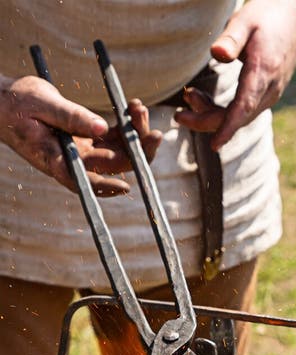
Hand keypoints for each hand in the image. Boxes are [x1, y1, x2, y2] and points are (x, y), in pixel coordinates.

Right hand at [0, 76, 161, 195]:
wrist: (5, 101)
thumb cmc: (16, 102)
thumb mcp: (41, 103)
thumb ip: (70, 116)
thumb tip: (101, 127)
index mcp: (55, 161)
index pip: (83, 181)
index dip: (105, 186)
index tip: (126, 186)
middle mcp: (73, 161)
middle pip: (111, 165)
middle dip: (136, 151)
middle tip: (155, 134)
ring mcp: (83, 152)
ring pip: (117, 151)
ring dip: (134, 134)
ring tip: (141, 108)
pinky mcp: (88, 139)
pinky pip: (114, 136)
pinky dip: (126, 124)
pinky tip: (134, 107)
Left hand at [174, 0, 295, 149]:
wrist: (295, 18)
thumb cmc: (267, 16)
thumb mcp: (246, 20)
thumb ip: (231, 39)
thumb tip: (216, 54)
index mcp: (264, 72)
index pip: (244, 107)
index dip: (227, 127)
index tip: (214, 145)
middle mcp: (270, 90)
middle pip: (237, 118)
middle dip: (207, 121)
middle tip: (179, 115)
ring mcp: (270, 95)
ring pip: (239, 117)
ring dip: (211, 114)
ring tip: (189, 96)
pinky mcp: (266, 95)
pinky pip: (243, 111)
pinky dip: (222, 111)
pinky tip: (203, 100)